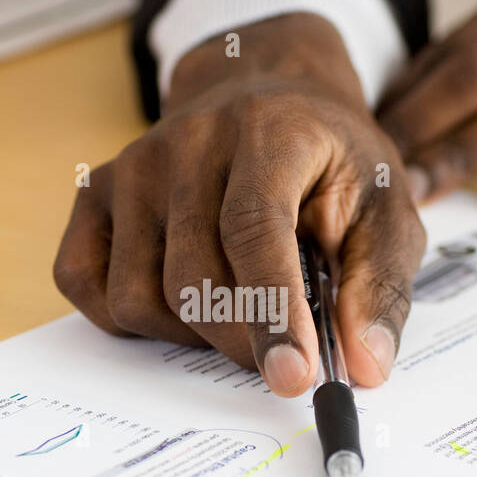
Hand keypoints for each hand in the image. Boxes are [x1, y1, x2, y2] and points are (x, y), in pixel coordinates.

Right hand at [54, 13, 426, 396]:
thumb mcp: (386, 212)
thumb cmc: (330, 164)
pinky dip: (134, 320)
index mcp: (270, 131)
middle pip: (193, 279)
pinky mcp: (94, 194)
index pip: (253, 228)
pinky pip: (89, 288)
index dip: (271, 312)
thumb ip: (379, 288)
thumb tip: (365, 368)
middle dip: (242, 341)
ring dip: (191, 334)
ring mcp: (131, 166)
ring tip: (237, 309)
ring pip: (138, 298)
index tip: (294, 377)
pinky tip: (182, 302)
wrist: (270, 100)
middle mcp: (188, 141)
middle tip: (285, 351)